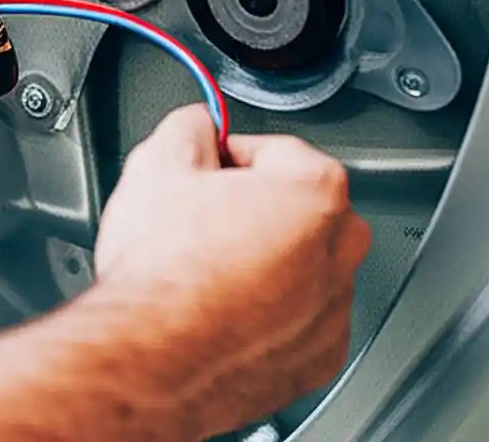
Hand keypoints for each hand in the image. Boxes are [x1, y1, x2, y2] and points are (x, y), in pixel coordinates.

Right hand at [93, 105, 369, 439]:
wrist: (149, 361)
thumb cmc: (160, 276)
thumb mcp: (157, 164)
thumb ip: (189, 127)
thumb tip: (196, 128)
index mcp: (313, 190)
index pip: (274, 150)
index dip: (227, 157)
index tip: (205, 171)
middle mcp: (339, 251)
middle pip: (296, 208)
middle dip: (251, 209)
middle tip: (199, 221)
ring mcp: (332, 310)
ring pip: (299, 266)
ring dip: (262, 263)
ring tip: (202, 273)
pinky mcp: (316, 358)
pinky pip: (297, 320)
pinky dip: (267, 315)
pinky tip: (219, 312)